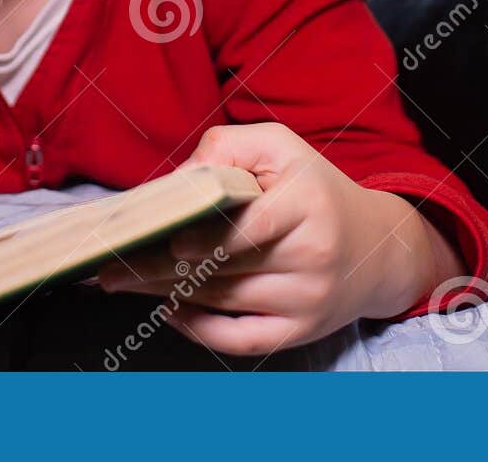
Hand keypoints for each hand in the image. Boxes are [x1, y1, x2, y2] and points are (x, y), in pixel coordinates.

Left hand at [96, 122, 465, 355]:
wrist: (377, 248)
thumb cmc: (315, 191)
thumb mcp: (281, 148)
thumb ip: (227, 147)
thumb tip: (179, 181)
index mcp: (307, 204)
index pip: (250, 226)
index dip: (206, 236)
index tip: (168, 238)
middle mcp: (311, 256)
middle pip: (223, 268)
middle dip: (159, 268)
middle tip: (111, 268)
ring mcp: (307, 300)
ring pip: (223, 301)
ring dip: (167, 293)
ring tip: (125, 281)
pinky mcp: (300, 332)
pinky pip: (240, 340)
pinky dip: (198, 330)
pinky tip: (169, 310)